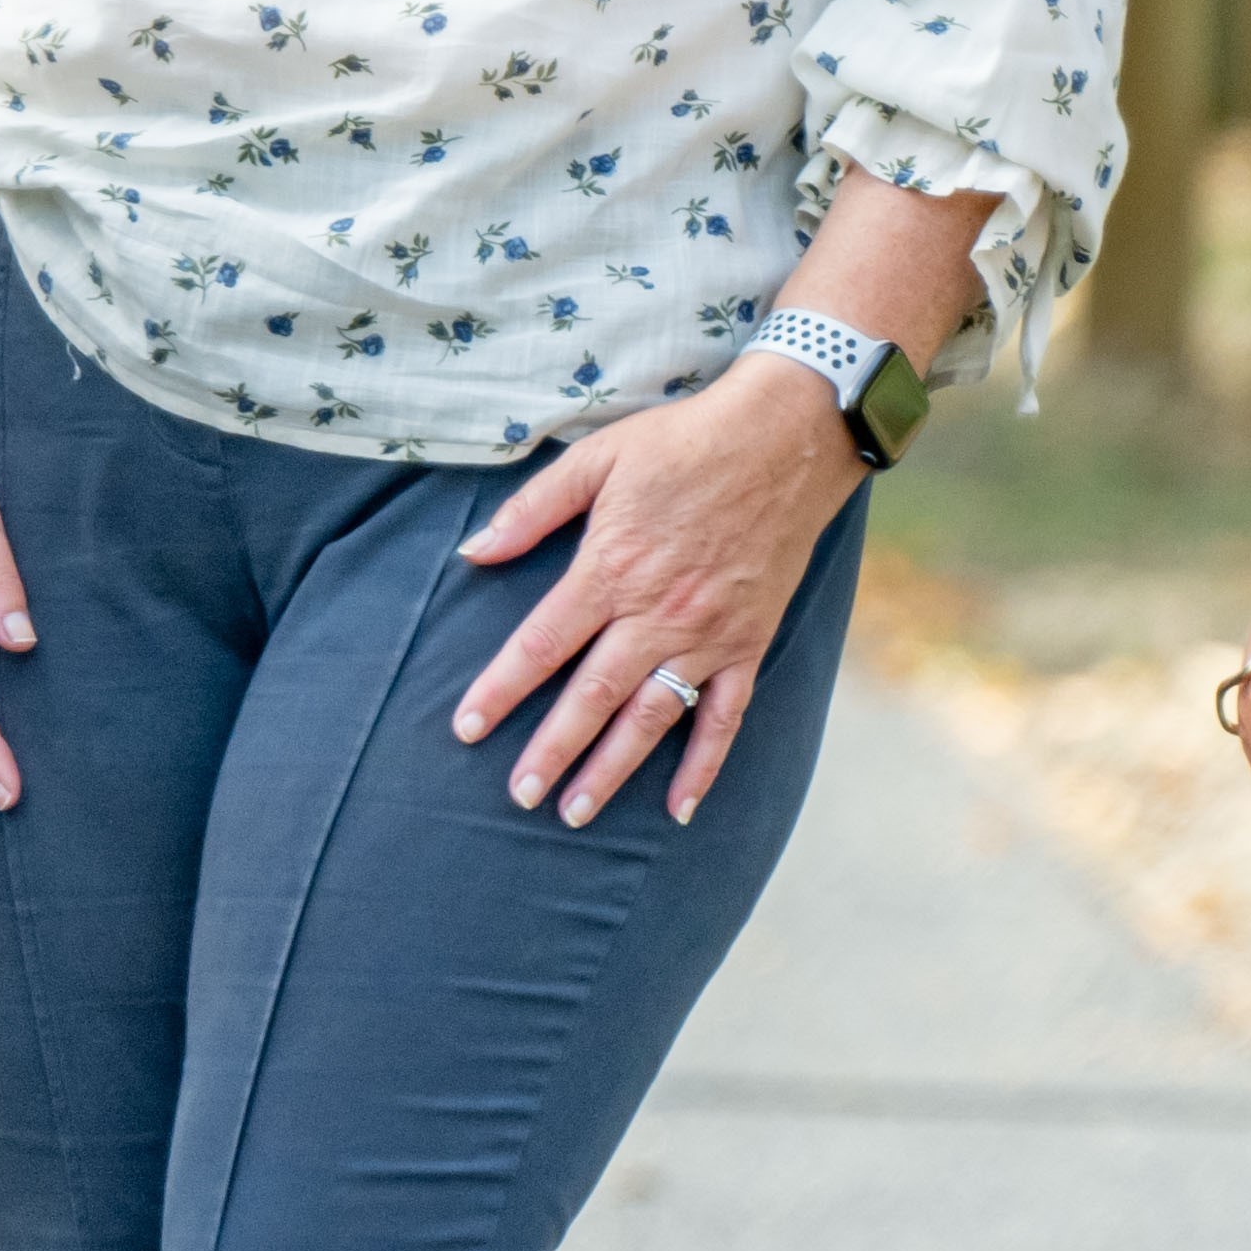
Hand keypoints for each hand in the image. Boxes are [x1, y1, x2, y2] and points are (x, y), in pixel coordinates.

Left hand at [450, 356, 850, 831]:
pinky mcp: (747, 642)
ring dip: (612, 770)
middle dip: (551, 751)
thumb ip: (532, 509)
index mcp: (610, 569)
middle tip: (520, 796)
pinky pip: (724, 716)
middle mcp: (655, 614)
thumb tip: (473, 551)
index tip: (467, 728)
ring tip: (576, 813)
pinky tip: (678, 808)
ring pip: (651, 718)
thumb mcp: (597, 458)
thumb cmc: (684, 443)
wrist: (784, 438)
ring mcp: (706, 635)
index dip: (501, 690)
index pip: (542, 645)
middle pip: (592, 696)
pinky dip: (704, 766)